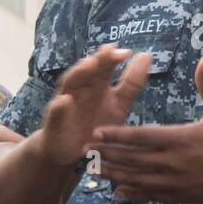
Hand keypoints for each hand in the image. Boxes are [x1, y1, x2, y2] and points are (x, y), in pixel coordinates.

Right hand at [39, 45, 151, 167]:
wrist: (71, 153)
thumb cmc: (97, 124)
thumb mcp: (119, 104)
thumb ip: (132, 83)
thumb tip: (146, 55)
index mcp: (97, 84)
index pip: (105, 66)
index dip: (114, 58)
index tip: (127, 52)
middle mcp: (81, 88)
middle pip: (88, 69)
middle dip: (98, 59)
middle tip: (110, 50)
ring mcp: (66, 102)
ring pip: (70, 83)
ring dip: (79, 72)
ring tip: (90, 64)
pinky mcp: (55, 122)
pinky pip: (56, 112)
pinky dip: (60, 106)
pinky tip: (66, 100)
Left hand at [93, 55, 202, 203]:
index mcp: (182, 139)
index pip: (142, 137)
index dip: (117, 135)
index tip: (96, 132)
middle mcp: (175, 163)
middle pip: (133, 160)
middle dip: (107, 155)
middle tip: (83, 151)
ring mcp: (177, 183)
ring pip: (138, 180)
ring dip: (114, 175)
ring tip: (92, 170)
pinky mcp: (182, 196)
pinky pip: (152, 195)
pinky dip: (133, 193)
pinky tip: (117, 191)